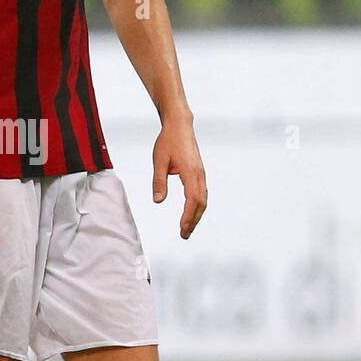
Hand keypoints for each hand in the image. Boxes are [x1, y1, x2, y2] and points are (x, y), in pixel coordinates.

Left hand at [152, 116, 207, 238]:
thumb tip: (158, 201)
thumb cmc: (167, 141)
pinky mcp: (199, 172)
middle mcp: (199, 174)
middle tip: (184, 235)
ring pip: (203, 199)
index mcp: (190, 172)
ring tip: (187, 228)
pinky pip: (202, 193)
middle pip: (200, 203)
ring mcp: (201, 173)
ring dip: (196, 214)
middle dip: (193, 220)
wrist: (179, 125)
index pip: (192, 200)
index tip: (182, 229)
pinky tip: (191, 212)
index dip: (188, 216)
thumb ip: (159, 181)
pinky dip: (198, 205)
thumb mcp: (159, 161)